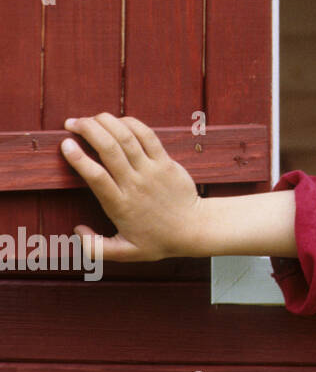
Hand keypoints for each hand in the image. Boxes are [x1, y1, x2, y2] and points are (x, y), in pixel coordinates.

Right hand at [61, 113, 202, 261]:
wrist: (194, 229)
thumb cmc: (158, 241)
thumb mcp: (125, 253)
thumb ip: (96, 248)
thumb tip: (77, 230)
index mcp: (120, 204)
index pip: (96, 176)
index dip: (79, 158)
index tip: (65, 144)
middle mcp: (135, 184)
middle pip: (109, 149)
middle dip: (87, 130)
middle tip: (71, 123)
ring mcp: (152, 170)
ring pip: (127, 138)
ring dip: (106, 122)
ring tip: (89, 118)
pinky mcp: (166, 162)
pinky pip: (149, 136)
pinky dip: (131, 124)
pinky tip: (117, 120)